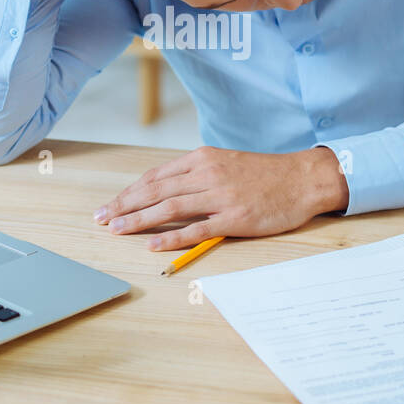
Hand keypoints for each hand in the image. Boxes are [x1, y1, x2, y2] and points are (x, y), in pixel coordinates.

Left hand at [94, 146, 348, 249]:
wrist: (303, 178)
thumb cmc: (265, 173)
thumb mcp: (225, 162)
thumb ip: (197, 173)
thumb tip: (165, 190)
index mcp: (202, 159)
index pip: (155, 177)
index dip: (129, 192)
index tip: (111, 205)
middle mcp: (207, 174)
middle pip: (155, 191)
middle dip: (123, 206)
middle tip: (101, 219)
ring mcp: (220, 196)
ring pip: (169, 208)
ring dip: (138, 220)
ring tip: (116, 230)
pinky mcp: (234, 218)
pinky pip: (196, 229)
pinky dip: (171, 238)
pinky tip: (152, 245)